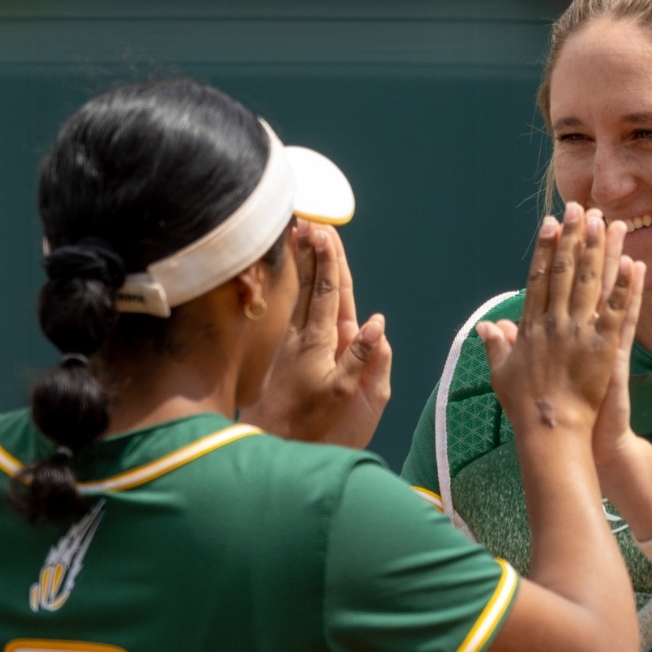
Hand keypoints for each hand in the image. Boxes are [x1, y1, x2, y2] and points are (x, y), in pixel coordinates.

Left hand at [248, 222, 391, 447]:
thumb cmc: (311, 418)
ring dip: (305, 260)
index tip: (326, 232)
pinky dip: (300, 282)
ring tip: (303, 232)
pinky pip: (297, 303)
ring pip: (303, 289)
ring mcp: (295, 336)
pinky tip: (301, 272)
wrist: (273, 434)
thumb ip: (360, 358)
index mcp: (321, 340)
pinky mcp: (289, 344)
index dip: (328, 261)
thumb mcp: (340, 392)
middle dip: (315, 250)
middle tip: (313, 218)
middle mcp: (306, 332)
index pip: (328, 292)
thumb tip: (378, 322)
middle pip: (313, 282)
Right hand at [480, 203, 643, 437]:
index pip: (539, 277)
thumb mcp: (501, 374)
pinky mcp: (603, 348)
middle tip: (581, 207)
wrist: (551, 431)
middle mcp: (554, 323)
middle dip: (574, 236)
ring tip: (606, 222)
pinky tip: (634, 263)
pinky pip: (617, 311)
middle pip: (566, 270)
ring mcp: (579, 333)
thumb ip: (495, 345)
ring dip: (600, 249)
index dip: (546, 247)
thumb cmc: (525, 408)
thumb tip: (488, 325)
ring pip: (592, 283)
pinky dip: (626, 286)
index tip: (551, 223)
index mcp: (531, 326)